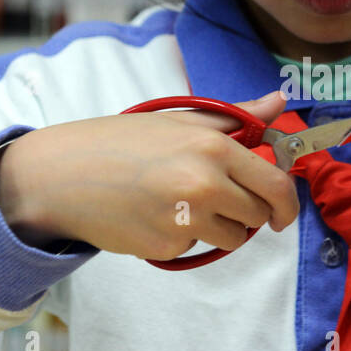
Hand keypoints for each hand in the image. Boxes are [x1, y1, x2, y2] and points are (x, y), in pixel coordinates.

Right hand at [0, 91, 300, 258]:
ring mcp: (185, 220)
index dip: (287, 202)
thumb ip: (236, 117)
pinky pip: (195, 248)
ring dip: (220, 228)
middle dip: (250, 213)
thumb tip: (279, 102)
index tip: (283, 211)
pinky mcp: (166, 248)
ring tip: (183, 204)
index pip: (275, 184)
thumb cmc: (121, 142)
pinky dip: (183, 237)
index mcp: (212, 147)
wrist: (63, 175)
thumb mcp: (180, 121)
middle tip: (223, 201)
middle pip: (258, 215)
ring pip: (232, 238)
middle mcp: (204, 184)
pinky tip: (154, 216)